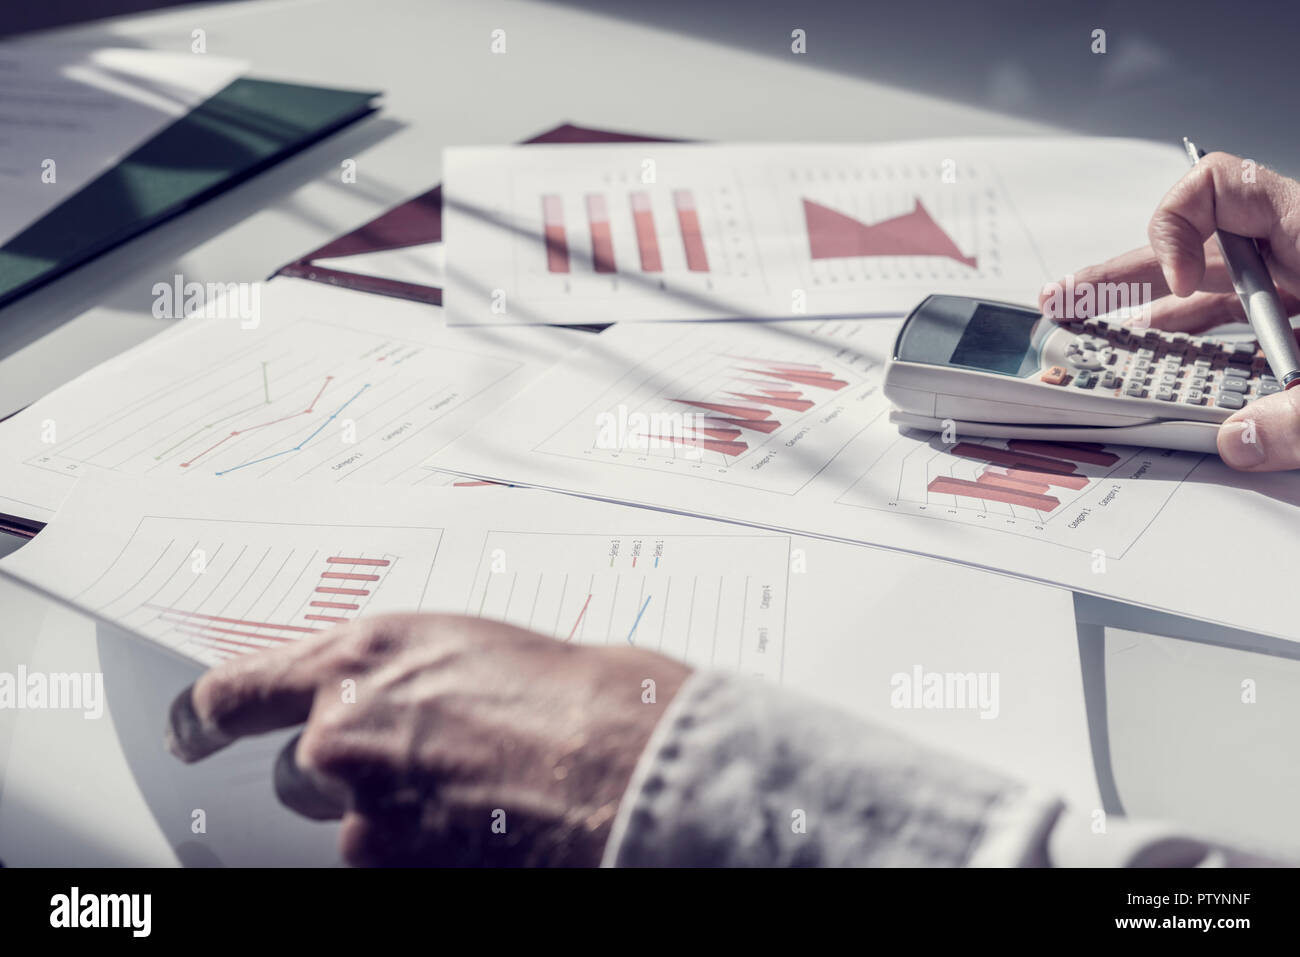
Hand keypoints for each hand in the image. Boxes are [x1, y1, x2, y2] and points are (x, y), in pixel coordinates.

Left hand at [165, 613, 691, 865]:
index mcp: (368, 653)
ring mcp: (359, 800)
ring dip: (397, 819)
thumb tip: (409, 701)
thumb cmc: (579, 694)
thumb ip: (415, 677)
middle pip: (298, 770)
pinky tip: (482, 829)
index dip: (213, 715)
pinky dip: (423, 854)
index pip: (245, 687)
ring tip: (478, 798)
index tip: (196, 729)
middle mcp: (343, 723)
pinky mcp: (382, 859)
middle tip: (421, 773)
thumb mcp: (481, 650)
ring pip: (352, 825)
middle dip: (348, 777)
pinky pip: (387, 862)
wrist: (620, 761)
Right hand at [1039, 151, 1299, 469]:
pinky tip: (1150, 343)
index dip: (1177, 228)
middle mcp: (1294, 248)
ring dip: (1139, 299)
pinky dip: (1186, 325)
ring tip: (1079, 317)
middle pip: (1190, 241)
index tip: (1178, 286)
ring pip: (1204, 277)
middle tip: (1063, 300)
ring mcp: (1296, 279)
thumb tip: (1239, 440)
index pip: (1215, 184)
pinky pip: (1232, 306)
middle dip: (1120, 273)